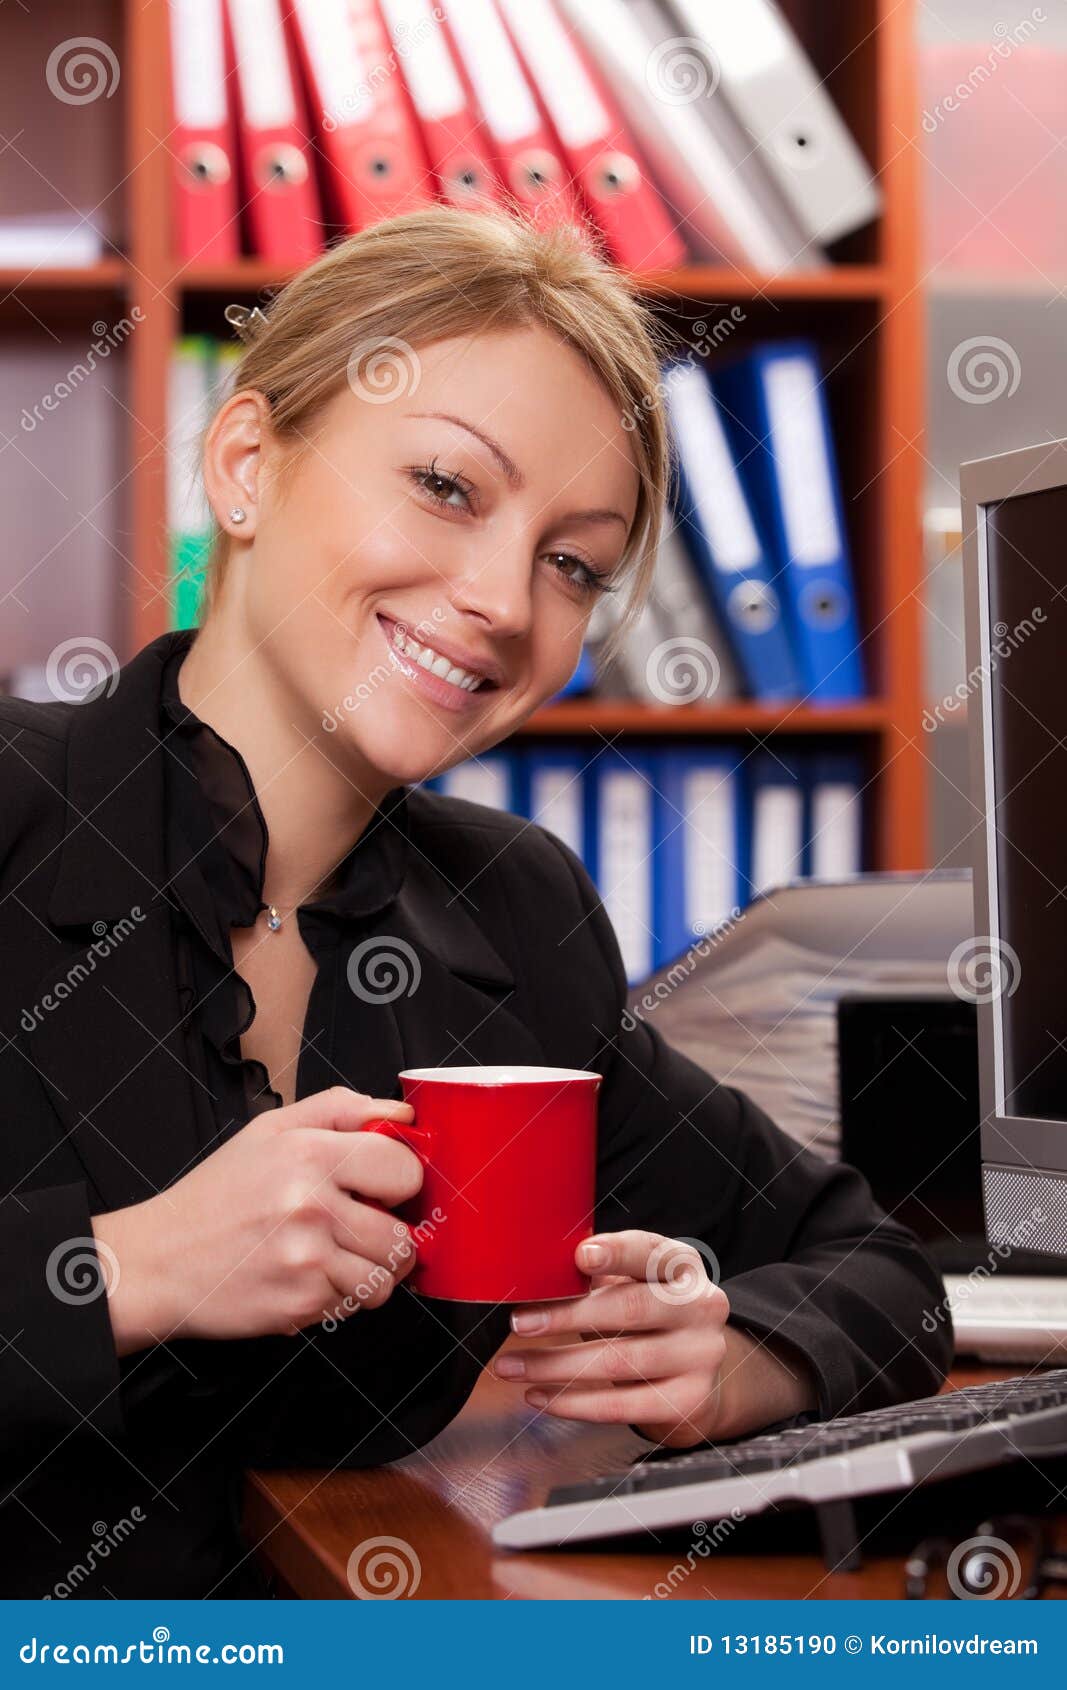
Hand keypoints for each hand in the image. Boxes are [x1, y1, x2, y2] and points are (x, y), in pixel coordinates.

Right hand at [92, 1086, 422, 1354]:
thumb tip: (402, 1114)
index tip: (386, 1188)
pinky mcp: (300, 1304)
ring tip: (333, 1255)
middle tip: (362, 1229)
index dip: (402, 1181)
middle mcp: (312, 1206)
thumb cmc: (216, 1195)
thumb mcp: (271, 1130)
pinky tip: (305, 1276)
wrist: (159, 1260)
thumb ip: (341, 1110)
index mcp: (310, 1153)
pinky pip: (350, 1305)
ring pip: (384, 1279)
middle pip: (403, 1236)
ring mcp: (308, 1260)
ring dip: (368, 1273)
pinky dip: (336, 1295)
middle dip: (391, 1237)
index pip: (405, 1169)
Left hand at [492, 1230, 816, 1447]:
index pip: (650, 1252)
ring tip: (512, 1366)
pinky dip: (572, 1403)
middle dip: (567, 1316)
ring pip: (619, 1362)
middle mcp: (701, 1306)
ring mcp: (700, 1355)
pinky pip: (621, 1406)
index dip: (616, 1253)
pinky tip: (539, 1396)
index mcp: (682, 1265)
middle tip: (519, 1323)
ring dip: (555, 1366)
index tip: (580, 1256)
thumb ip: (598, 1274)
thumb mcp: (636, 1282)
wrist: (697, 1372)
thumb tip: (535, 1277)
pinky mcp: (689, 1401)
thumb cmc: (648, 1315)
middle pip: (631, 1309)